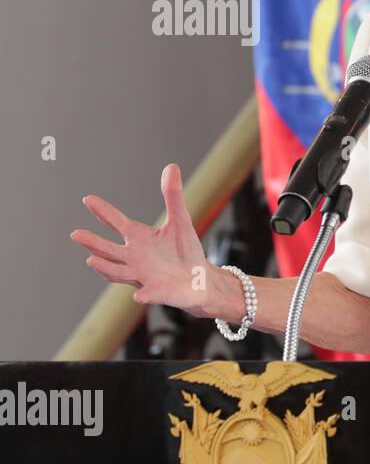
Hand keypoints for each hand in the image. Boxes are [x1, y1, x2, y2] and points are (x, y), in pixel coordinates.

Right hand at [71, 163, 226, 316]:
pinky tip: (139, 296)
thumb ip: (173, 196)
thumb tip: (171, 166)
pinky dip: (144, 295)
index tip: (88, 199)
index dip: (103, 211)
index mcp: (139, 238)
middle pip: (109, 249)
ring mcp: (143, 275)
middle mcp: (135, 257)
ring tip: (91, 260)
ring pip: (119, 272)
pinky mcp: (157, 291)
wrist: (199, 279)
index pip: (117, 222)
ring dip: (106, 268)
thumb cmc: (185, 251)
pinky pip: (148, 294)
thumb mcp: (180, 220)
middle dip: (93, 243)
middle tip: (76, 234)